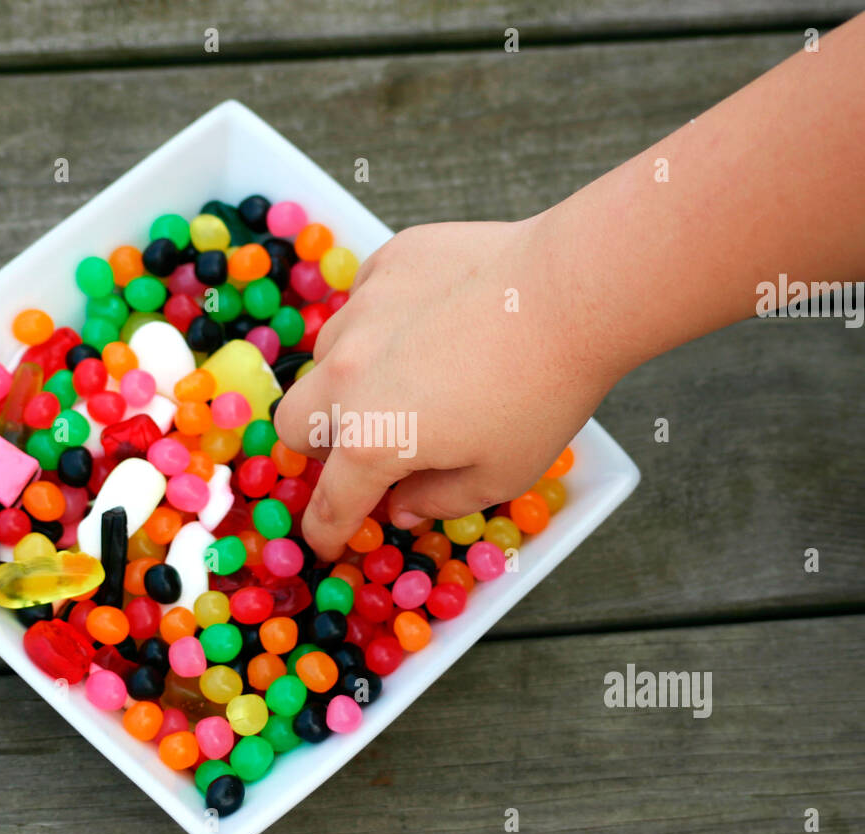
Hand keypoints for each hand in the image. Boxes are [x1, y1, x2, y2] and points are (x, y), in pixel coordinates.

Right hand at [274, 212, 626, 558]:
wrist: (571, 292)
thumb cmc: (543, 394)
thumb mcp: (500, 475)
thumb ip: (439, 500)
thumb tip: (403, 507)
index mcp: (372, 438)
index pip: (330, 500)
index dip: (326, 529)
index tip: (326, 539)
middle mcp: (348, 374)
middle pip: (293, 423)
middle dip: (320, 446)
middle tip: (370, 446)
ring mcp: (361, 311)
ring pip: (326, 357)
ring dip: (350, 379)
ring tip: (410, 376)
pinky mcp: (386, 262)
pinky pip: (361, 302)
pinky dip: (379, 324)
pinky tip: (429, 323)